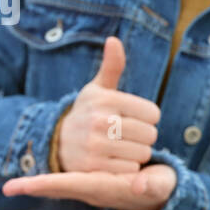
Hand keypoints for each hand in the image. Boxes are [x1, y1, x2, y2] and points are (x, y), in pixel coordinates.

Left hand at [2, 162, 176, 209]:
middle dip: (34, 188)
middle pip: (58, 188)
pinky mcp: (92, 178)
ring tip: (11, 186)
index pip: (71, 185)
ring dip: (39, 184)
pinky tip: (31, 179)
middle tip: (7, 189)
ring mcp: (91, 184)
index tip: (22, 188)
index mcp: (106, 188)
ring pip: (59, 184)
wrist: (162, 193)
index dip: (47, 185)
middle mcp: (93, 188)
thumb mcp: (159, 185)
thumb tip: (137, 185)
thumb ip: (150, 185)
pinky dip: (49, 181)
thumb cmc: (160, 189)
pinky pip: (65, 180)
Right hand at [56, 36, 160, 173]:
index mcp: (107, 100)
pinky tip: (113, 161)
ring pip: (142, 153)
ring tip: (120, 148)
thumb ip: (112, 66)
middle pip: (150, 135)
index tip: (132, 119)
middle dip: (143, 137)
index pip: (153, 113)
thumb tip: (114, 39)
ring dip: (136, 153)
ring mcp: (96, 146)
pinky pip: (130, 170)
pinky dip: (127, 169)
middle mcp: (101, 121)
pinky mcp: (94, 168)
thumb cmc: (86, 113)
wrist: (56, 142)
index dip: (147, 118)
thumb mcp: (97, 89)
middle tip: (126, 136)